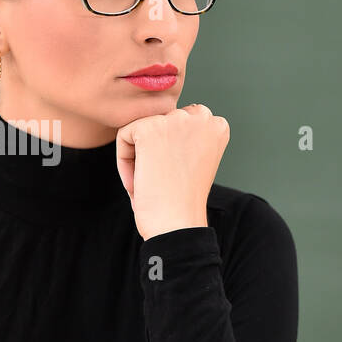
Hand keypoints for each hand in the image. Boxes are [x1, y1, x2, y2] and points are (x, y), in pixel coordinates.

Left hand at [115, 104, 229, 239]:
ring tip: (149, 183)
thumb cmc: (184, 201)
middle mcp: (201, 117)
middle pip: (160, 123)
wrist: (177, 225)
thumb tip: (160, 126)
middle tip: (160, 181)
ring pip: (141, 129)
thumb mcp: (196, 161)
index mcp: (217, 125)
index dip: (171, 152)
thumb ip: (186, 138)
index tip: (174, 176)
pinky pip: (123, 137)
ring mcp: (175, 120)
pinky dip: (124, 162)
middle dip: (154, 151)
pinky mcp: (148, 128)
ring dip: (139, 157)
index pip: (180, 123)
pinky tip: (137, 184)